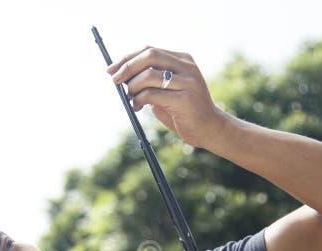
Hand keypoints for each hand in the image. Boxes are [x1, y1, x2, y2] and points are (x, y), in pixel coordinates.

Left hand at [106, 46, 229, 149]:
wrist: (209, 128)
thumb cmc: (183, 110)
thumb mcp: (167, 89)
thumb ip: (150, 80)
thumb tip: (121, 76)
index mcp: (183, 59)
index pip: (150, 50)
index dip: (128, 58)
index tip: (112, 68)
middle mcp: (187, 67)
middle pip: (150, 56)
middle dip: (127, 67)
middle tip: (115, 80)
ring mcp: (188, 82)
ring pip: (149, 75)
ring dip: (132, 87)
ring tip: (130, 98)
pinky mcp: (184, 99)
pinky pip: (152, 94)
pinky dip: (138, 100)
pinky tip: (137, 107)